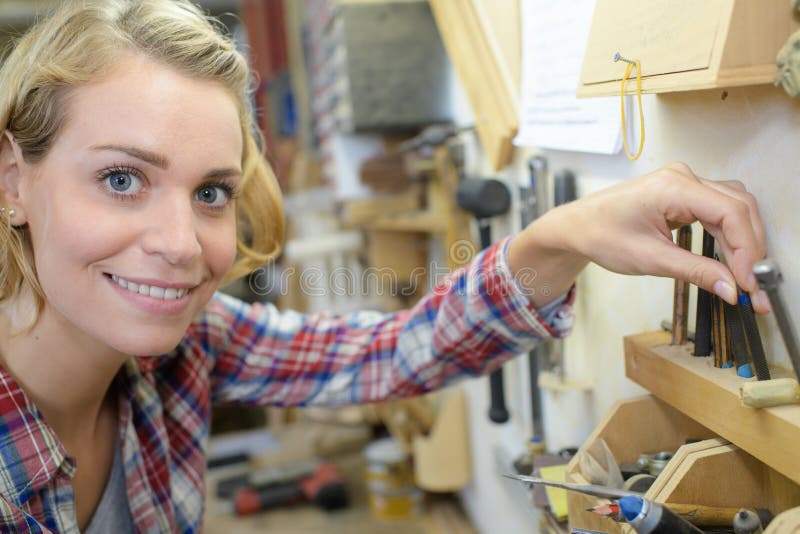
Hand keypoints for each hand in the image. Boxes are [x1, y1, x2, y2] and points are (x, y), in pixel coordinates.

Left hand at [508, 163, 768, 312]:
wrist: (577, 226)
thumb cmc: (601, 234)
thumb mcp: (649, 259)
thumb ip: (695, 272)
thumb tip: (731, 288)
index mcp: (673, 187)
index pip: (730, 213)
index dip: (747, 250)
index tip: (749, 284)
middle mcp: (683, 177)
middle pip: (739, 208)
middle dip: (751, 248)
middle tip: (754, 287)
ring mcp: (684, 182)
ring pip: (734, 207)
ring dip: (745, 241)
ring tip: (745, 277)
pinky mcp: (683, 193)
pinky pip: (719, 209)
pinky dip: (729, 234)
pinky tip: (731, 259)